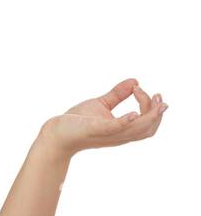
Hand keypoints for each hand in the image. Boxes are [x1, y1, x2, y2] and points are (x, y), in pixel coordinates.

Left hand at [40, 78, 168, 158]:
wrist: (56, 134)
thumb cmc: (77, 122)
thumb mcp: (101, 104)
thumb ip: (117, 94)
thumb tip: (135, 81)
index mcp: (122, 130)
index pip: (146, 120)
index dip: (149, 105)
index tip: (137, 88)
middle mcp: (119, 134)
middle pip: (149, 129)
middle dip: (158, 113)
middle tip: (159, 96)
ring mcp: (109, 133)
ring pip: (139, 130)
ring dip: (150, 115)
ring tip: (156, 100)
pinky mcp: (96, 129)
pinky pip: (115, 128)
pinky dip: (126, 121)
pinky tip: (133, 113)